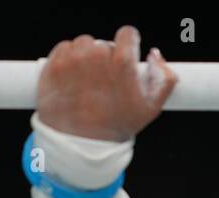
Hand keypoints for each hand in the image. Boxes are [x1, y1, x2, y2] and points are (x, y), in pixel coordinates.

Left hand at [36, 25, 176, 140]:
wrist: (79, 143)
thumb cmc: (115, 126)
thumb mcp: (150, 109)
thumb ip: (164, 79)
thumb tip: (156, 56)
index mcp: (121, 63)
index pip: (127, 33)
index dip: (128, 45)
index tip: (124, 56)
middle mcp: (96, 56)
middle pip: (104, 43)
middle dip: (106, 58)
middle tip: (105, 81)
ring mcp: (73, 59)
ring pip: (83, 44)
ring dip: (86, 57)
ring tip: (88, 81)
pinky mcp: (54, 64)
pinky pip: (64, 49)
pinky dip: (68, 60)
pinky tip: (73, 80)